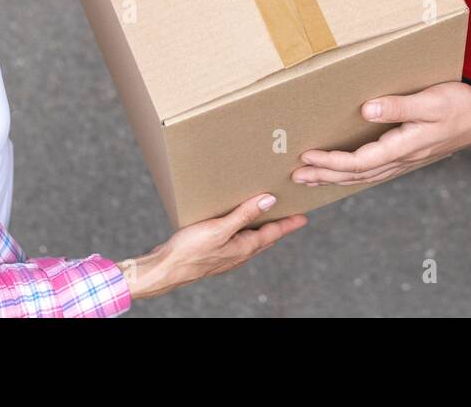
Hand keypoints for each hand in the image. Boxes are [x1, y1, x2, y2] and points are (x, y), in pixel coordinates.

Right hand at [121, 194, 306, 299]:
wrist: (166, 269)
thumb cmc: (191, 250)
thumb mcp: (220, 229)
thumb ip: (244, 214)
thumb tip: (269, 201)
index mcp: (244, 247)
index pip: (273, 233)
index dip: (289, 223)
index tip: (303, 217)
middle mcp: (239, 253)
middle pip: (265, 238)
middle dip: (279, 227)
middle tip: (291, 217)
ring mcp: (227, 255)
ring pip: (252, 240)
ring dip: (262, 228)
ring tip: (268, 217)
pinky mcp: (215, 253)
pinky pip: (237, 240)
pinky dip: (244, 230)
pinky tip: (236, 225)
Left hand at [291, 81, 470, 186]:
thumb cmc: (460, 107)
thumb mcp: (431, 101)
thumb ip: (399, 107)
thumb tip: (367, 111)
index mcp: (403, 147)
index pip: (360, 162)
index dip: (332, 162)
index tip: (308, 157)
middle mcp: (401, 158)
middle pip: (356, 174)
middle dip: (324, 175)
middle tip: (296, 176)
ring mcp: (404, 160)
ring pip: (363, 176)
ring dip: (335, 177)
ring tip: (310, 178)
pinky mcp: (407, 155)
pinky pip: (373, 171)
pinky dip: (352, 174)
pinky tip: (343, 172)